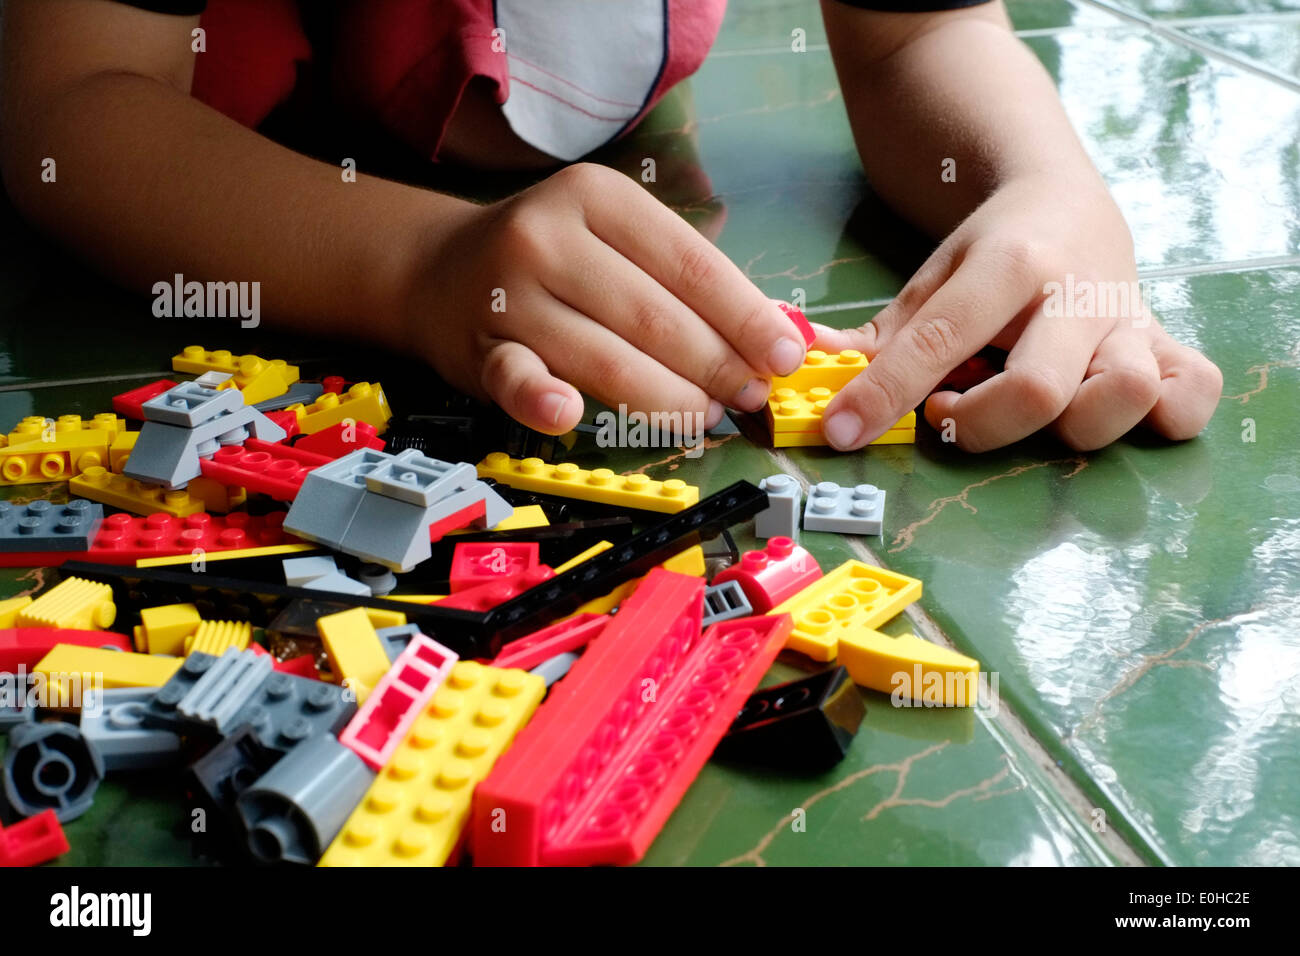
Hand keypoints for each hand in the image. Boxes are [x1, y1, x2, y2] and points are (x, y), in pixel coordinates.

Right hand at [404, 163, 807, 433]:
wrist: (438, 268)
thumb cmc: (554, 257)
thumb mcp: (615, 239)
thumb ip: (685, 278)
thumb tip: (776, 336)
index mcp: (597, 197)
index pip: (689, 263)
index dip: (744, 316)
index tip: (785, 357)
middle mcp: (548, 236)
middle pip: (654, 315)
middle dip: (716, 365)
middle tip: (750, 397)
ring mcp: (508, 293)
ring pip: (606, 357)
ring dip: (668, 398)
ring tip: (707, 416)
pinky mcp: (478, 347)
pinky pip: (517, 377)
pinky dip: (543, 398)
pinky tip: (570, 414)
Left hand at [813, 174, 1222, 451]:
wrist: (1066, 200)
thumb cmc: (988, 251)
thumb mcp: (929, 280)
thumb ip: (879, 335)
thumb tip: (812, 372)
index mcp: (1010, 264)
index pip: (939, 340)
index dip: (884, 396)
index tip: (842, 431)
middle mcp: (1077, 293)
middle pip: (1038, 389)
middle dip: (979, 424)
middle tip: (947, 413)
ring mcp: (1128, 320)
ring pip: (1124, 397)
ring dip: (1067, 426)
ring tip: (1027, 411)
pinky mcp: (1165, 341)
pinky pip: (1190, 394)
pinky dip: (1161, 418)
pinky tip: (1102, 412)